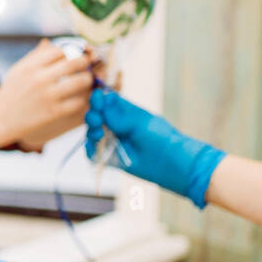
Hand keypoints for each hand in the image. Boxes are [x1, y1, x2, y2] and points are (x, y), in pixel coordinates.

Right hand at [0, 40, 95, 148]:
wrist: (0, 120)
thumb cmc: (9, 93)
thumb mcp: (17, 70)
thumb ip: (34, 56)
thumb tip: (48, 42)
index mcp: (30, 66)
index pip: (60, 50)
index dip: (71, 50)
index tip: (74, 54)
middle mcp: (40, 78)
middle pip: (75, 62)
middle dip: (85, 62)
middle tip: (85, 65)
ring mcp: (48, 96)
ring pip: (81, 81)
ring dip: (88, 79)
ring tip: (86, 80)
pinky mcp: (53, 112)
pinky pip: (79, 102)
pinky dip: (83, 99)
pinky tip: (80, 97)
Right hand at [85, 89, 225, 207]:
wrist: (171, 163)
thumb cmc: (160, 137)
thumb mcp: (139, 122)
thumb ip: (118, 115)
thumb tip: (101, 104)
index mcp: (125, 112)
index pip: (106, 101)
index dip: (99, 99)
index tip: (97, 99)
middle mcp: (116, 125)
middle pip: (96, 116)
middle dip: (92, 116)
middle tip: (96, 120)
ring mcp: (113, 141)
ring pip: (92, 133)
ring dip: (90, 131)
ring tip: (98, 134)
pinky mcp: (110, 157)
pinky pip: (93, 153)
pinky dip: (90, 150)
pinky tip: (95, 146)